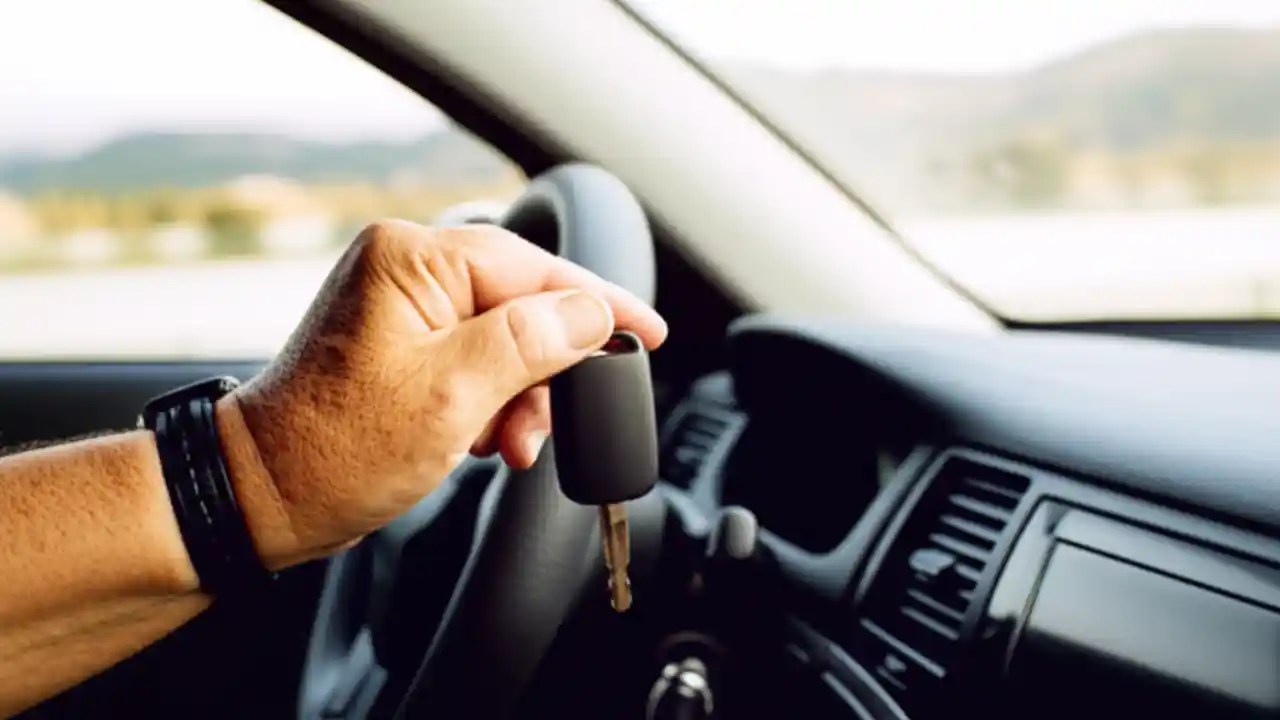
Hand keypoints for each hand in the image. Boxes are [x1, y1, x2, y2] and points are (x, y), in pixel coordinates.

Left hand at [214, 221, 666, 568]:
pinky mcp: (400, 345)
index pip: (534, 267)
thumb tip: (593, 313)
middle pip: (522, 304)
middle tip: (547, 422)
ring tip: (505, 444)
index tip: (648, 332)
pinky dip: (491, 402)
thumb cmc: (335, 449)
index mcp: (411, 260)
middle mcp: (405, 270)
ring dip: (519, 396)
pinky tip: (484, 439)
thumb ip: (530, 342)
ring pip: (504, 338)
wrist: (262, 498)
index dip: (599, 304)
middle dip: (546, 370)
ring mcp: (401, 308)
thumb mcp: (451, 395)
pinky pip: (474, 360)